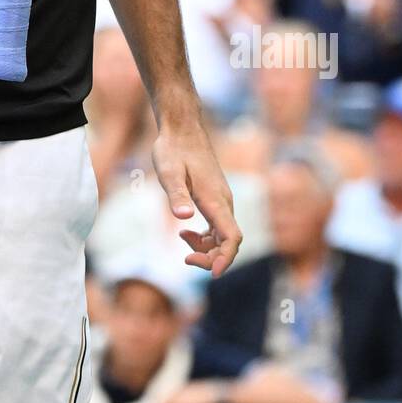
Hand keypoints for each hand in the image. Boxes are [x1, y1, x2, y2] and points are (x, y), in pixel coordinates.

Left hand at [151, 115, 242, 277]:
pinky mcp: (215, 196)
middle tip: (185, 259)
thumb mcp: (169, 172)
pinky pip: (218, 225)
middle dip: (211, 257)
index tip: (213, 274)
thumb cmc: (173, 149)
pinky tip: (185, 232)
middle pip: (229, 241)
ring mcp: (222, 199)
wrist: (181, 128)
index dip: (226, 258)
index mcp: (216, 200)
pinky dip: (205, 236)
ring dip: (207, 248)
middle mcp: (224, 201)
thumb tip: (184, 218)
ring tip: (182, 242)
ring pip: (224, 235)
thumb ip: (176, 195)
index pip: (232, 237)